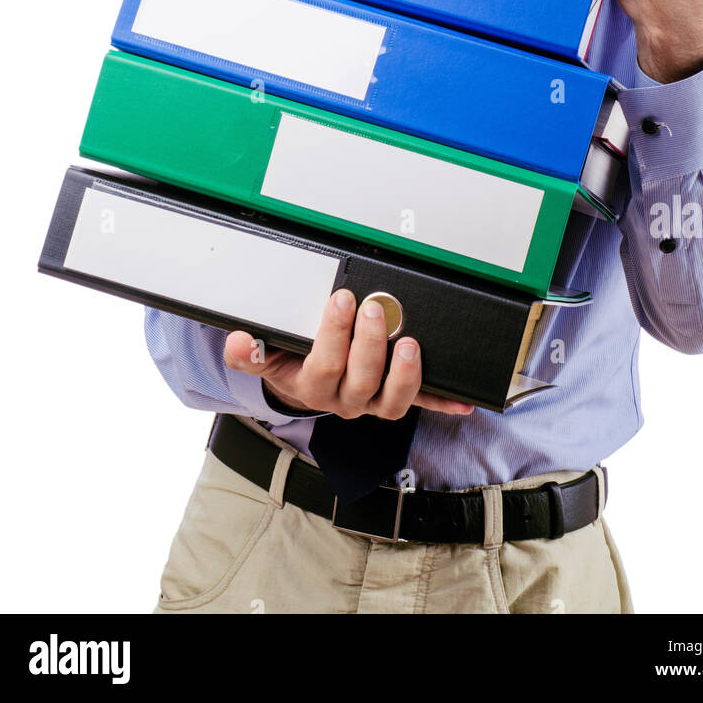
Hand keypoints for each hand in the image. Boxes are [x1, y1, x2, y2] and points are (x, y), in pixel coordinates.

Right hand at [223, 288, 474, 419]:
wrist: (306, 388)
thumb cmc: (292, 362)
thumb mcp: (267, 357)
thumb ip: (250, 353)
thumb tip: (237, 341)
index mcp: (313, 387)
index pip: (324, 366)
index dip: (333, 334)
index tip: (340, 298)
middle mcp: (345, 400)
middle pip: (361, 381)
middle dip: (370, 344)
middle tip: (375, 308)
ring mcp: (373, 402)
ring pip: (393, 400)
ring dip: (405, 374)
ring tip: (411, 344)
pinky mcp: (396, 399)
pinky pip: (423, 404)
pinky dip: (445, 401)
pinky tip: (466, 397)